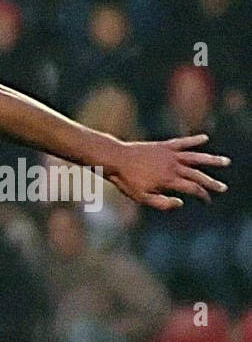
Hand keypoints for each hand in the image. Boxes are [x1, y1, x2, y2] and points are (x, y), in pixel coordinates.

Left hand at [103, 135, 228, 209]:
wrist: (116, 159)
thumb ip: (161, 203)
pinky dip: (194, 140)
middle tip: (223, 188)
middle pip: (198, 175)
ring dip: (211, 160)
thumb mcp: (141, 198)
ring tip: (225, 162)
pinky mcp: (164, 146)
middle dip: (211, 182)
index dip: (202, 194)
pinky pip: (182, 142)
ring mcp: (170, 154)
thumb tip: (181, 202)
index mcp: (169, 180)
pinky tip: (205, 138)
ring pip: (196, 157)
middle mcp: (173, 166)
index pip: (192, 188)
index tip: (206, 199)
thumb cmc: (126, 181)